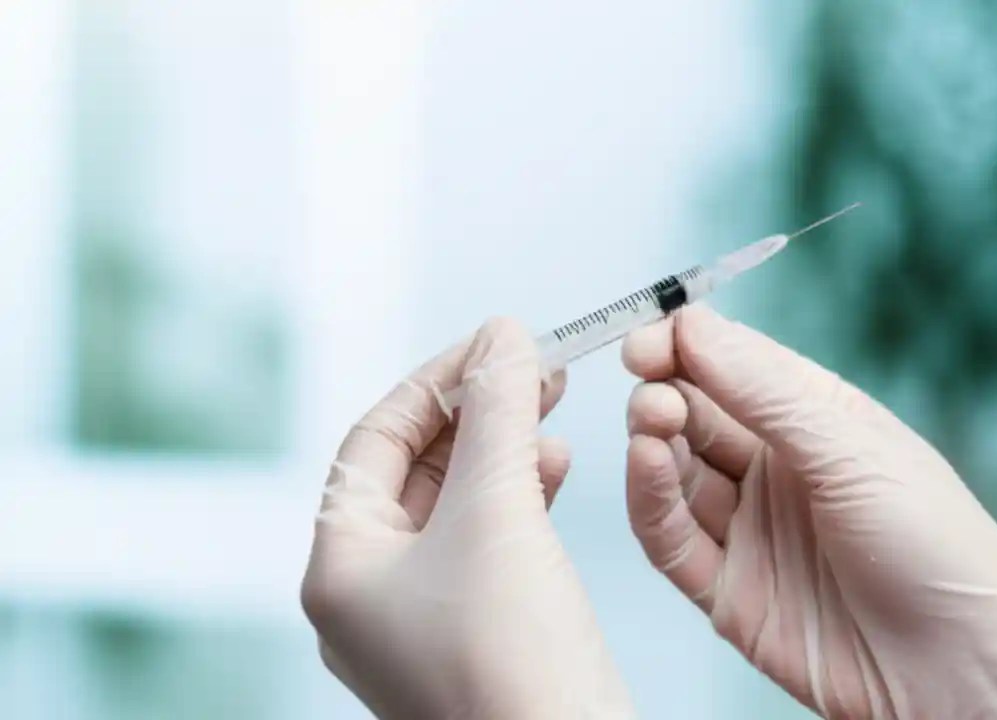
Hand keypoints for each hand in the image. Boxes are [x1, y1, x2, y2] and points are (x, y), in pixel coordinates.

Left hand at [302, 319, 632, 719]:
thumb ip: (496, 416)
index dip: (436, 381)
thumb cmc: (511, 660)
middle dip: (477, 411)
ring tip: (551, 410)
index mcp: (343, 568)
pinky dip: (521, 498)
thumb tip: (503, 337)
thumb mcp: (497, 513)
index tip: (494, 341)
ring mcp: (424, 620)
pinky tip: (556, 469)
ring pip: (457, 505)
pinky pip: (487, 546)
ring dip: (504, 450)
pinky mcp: (477, 635)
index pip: (376, 442)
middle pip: (417, 469)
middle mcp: (371, 595)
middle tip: (531, 365)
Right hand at [622, 305, 996, 718]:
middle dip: (665, 392)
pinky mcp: (728, 591)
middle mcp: (776, 470)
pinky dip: (650, 500)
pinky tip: (647, 465)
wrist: (965, 666)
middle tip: (650, 387)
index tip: (647, 339)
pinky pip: (671, 539)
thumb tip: (692, 326)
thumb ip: (765, 391)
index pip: (733, 366)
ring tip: (650, 423)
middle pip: (695, 416)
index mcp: (815, 420)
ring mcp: (750, 531)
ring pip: (676, 474)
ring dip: (653, 442)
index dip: (685, 346)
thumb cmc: (937, 546)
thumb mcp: (851, 448)